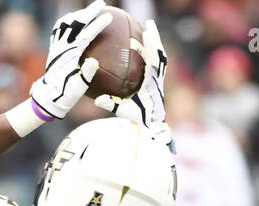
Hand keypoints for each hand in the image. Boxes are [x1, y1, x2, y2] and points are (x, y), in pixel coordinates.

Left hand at [29, 0, 112, 119]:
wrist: (48, 95)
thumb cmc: (66, 94)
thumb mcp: (78, 87)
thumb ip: (86, 74)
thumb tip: (94, 61)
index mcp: (71, 55)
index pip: (86, 34)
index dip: (97, 24)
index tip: (108, 17)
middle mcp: (62, 46)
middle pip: (76, 23)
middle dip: (90, 11)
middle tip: (102, 4)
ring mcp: (57, 45)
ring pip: (66, 22)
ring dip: (79, 14)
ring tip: (90, 10)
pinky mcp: (54, 46)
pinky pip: (59, 28)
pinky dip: (67, 20)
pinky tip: (74, 19)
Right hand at [94, 18, 170, 147]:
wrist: (153, 128)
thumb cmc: (140, 119)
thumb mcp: (124, 112)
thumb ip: (112, 105)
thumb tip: (98, 99)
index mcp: (152, 82)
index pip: (154, 60)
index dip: (152, 44)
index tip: (147, 31)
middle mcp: (158, 78)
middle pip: (160, 54)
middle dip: (155, 37)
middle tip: (149, 23)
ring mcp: (159, 79)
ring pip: (160, 58)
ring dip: (155, 43)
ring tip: (148, 31)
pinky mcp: (158, 81)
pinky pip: (157, 64)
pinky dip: (152, 53)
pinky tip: (144, 48)